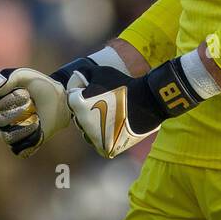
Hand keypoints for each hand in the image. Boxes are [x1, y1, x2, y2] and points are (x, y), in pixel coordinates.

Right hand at [0, 57, 101, 157]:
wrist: (59, 98)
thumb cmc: (39, 85)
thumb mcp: (23, 75)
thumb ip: (5, 78)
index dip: (9, 99)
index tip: (25, 93)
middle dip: (19, 110)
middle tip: (32, 103)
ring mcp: (9, 132)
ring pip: (8, 137)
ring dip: (25, 126)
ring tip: (36, 117)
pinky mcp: (21, 144)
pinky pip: (19, 149)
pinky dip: (30, 139)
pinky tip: (38, 128)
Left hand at [65, 58, 202, 158]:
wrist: (147, 101)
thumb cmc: (123, 85)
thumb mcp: (102, 71)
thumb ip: (85, 72)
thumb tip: (77, 75)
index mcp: (77, 104)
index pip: (73, 101)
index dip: (83, 95)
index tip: (97, 93)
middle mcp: (82, 123)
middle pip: (80, 117)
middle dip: (88, 111)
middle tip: (106, 104)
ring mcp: (93, 137)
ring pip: (88, 132)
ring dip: (95, 125)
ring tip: (110, 116)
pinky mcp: (105, 147)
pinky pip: (99, 143)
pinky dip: (104, 137)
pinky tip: (113, 127)